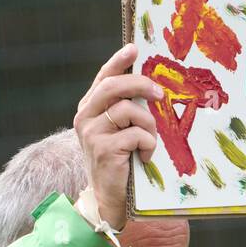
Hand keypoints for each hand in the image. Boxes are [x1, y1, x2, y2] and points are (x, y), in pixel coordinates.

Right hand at [73, 43, 161, 229]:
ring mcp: (91, 133)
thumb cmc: (121, 160)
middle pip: (113, 87)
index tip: (133, 48)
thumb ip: (127, 108)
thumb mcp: (121, 130)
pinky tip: (145, 158)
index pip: (103, 78)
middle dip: (140, 85)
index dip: (118, 62)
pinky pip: (136, 135)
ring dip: (149, 126)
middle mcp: (85, 117)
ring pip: (129, 111)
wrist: (110, 197)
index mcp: (89, 108)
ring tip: (149, 142)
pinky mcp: (102, 149)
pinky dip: (148, 145)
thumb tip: (152, 87)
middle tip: (160, 93)